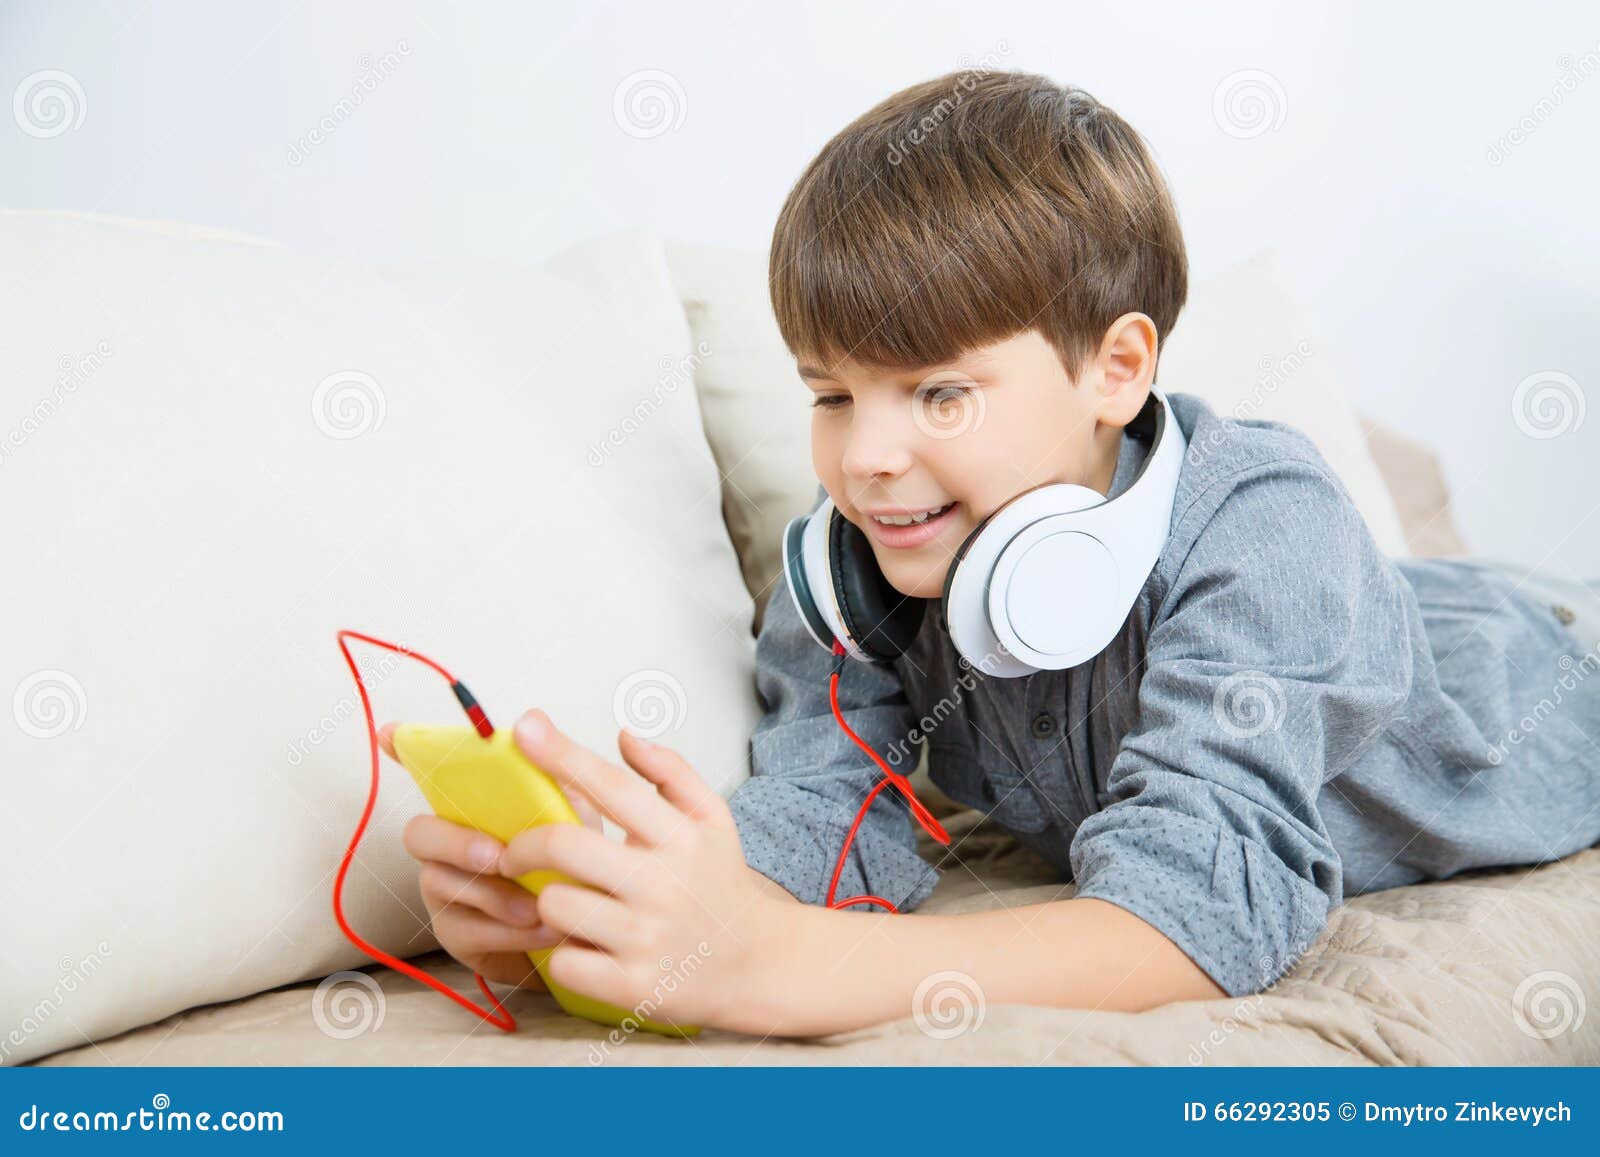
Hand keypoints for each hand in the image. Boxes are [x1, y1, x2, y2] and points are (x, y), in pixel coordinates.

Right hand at [379, 722, 606, 991]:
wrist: (586, 935)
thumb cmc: (571, 865)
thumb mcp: (573, 818)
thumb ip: (555, 776)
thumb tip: (534, 718)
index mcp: (474, 809)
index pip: (429, 773)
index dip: (406, 751)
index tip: (390, 732)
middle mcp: (446, 846)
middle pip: (419, 834)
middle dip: (456, 842)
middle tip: (497, 856)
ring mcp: (445, 891)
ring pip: (443, 885)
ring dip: (495, 895)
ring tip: (539, 905)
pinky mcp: (457, 935)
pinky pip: (469, 931)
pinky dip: (510, 932)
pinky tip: (544, 930)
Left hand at [498, 709, 788, 1032]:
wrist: (757, 965)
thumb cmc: (721, 885)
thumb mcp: (713, 819)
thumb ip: (671, 772)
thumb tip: (624, 735)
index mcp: (681, 837)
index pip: (611, 785)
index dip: (561, 754)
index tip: (524, 728)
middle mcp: (664, 885)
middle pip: (564, 846)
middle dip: (522, 846)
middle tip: (513, 853)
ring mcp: (647, 938)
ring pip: (555, 905)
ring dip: (548, 903)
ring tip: (566, 904)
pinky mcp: (633, 987)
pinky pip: (564, 961)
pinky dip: (563, 953)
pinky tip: (584, 948)